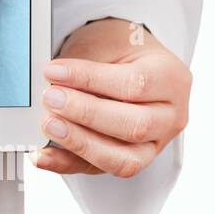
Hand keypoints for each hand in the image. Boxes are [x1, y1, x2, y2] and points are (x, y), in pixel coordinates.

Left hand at [30, 18, 190, 176]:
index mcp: (171, 78)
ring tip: (49, 125)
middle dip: (86, 114)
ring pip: (125, 160)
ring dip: (80, 143)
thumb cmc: (118, 49)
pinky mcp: (128, 160)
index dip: (90, 80)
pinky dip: (67, 164)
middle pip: (136, 126)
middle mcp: (170, 115)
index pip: (135, 84)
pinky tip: (44, 155)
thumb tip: (50, 83)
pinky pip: (99, 171)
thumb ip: (83, 65)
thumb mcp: (105, 42)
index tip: (54, 72)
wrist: (125, 59)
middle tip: (50, 98)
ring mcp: (154, 143)